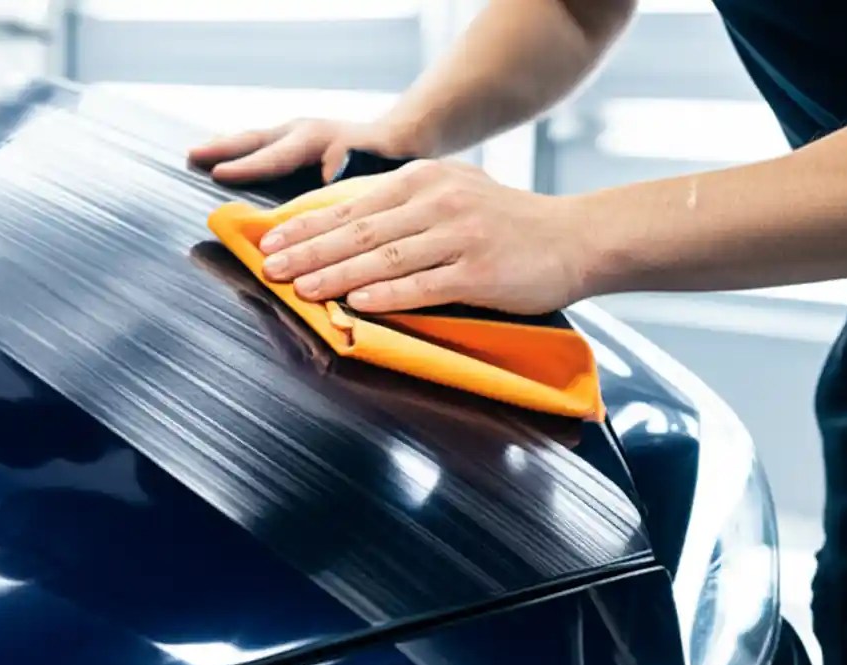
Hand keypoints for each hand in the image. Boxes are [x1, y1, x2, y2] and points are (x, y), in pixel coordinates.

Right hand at [188, 119, 416, 184]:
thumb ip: (333, 203)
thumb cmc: (383, 166)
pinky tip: (220, 157)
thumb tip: (307, 227)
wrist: (398, 140)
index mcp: (319, 141)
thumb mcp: (363, 186)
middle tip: (194, 156)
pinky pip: (259, 143)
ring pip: (255, 139)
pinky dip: (238, 149)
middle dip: (225, 150)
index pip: (276, 155)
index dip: (248, 167)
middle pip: (257, 141)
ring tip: (197, 154)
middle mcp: (303, 131)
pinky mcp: (293, 138)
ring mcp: (296, 132)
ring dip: (226, 147)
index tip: (218, 174)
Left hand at [258, 160, 590, 314]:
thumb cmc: (504, 222)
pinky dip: (388, 294)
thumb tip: (339, 225)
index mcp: (424, 179)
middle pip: (359, 230)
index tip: (270, 241)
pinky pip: (424, 285)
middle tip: (270, 268)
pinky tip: (356, 303)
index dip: (307, 224)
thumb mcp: (452, 193)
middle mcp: (438, 201)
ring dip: (337, 274)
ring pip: (385, 257)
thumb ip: (401, 206)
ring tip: (301, 288)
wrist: (576, 237)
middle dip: (309, 250)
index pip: (351, 205)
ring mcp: (460, 235)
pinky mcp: (479, 270)